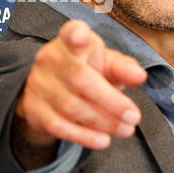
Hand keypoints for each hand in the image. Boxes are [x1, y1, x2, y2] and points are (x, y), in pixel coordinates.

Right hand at [12, 20, 147, 168]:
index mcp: (71, 42)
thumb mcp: (107, 65)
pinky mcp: (33, 109)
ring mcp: (38, 84)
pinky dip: (84, 136)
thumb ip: (123, 68)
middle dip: (111, 100)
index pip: (71, 32)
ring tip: (126, 130)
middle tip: (134, 116)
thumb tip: (139, 76)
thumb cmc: (88, 71)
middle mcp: (51, 59)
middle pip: (80, 78)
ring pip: (71, 106)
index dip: (76, 34)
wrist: (52, 93)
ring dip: (103, 122)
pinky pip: (59, 126)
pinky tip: (104, 140)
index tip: (82, 36)